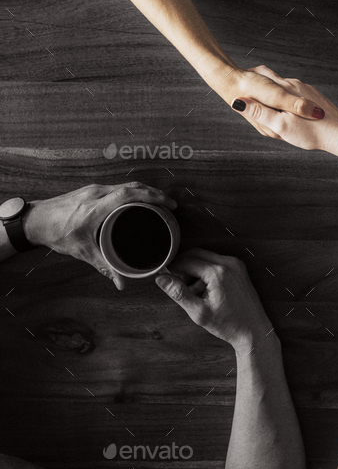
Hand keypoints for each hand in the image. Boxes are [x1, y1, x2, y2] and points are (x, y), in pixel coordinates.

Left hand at [22, 182, 176, 289]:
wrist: (36, 220)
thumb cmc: (57, 234)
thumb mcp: (82, 251)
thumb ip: (104, 266)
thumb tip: (121, 283)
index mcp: (95, 209)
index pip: (128, 195)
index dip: (151, 197)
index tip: (167, 203)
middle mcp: (96, 194)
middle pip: (132, 186)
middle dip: (154, 193)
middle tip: (170, 204)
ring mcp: (94, 189)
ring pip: (125, 184)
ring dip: (144, 190)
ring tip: (159, 201)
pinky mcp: (91, 189)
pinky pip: (117, 187)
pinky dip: (133, 191)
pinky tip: (139, 199)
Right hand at [156, 248, 272, 351]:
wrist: (254, 330)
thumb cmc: (228, 324)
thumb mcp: (199, 312)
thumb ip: (179, 293)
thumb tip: (162, 279)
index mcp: (218, 272)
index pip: (187, 261)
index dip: (173, 268)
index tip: (165, 278)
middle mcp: (228, 263)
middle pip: (196, 254)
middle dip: (183, 266)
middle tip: (176, 284)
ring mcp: (235, 264)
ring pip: (206, 257)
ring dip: (194, 269)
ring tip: (191, 291)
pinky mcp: (239, 268)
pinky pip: (216, 262)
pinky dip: (206, 271)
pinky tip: (204, 290)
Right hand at [228, 66, 337, 150]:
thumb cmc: (311, 134)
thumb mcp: (280, 125)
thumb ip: (259, 112)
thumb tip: (238, 102)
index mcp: (285, 90)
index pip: (261, 81)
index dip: (250, 88)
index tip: (241, 95)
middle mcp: (297, 85)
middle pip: (273, 87)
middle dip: (264, 95)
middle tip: (258, 108)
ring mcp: (308, 91)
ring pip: (286, 94)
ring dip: (279, 102)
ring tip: (278, 119)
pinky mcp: (316, 98)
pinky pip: (298, 99)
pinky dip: (292, 107)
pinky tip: (295, 121)